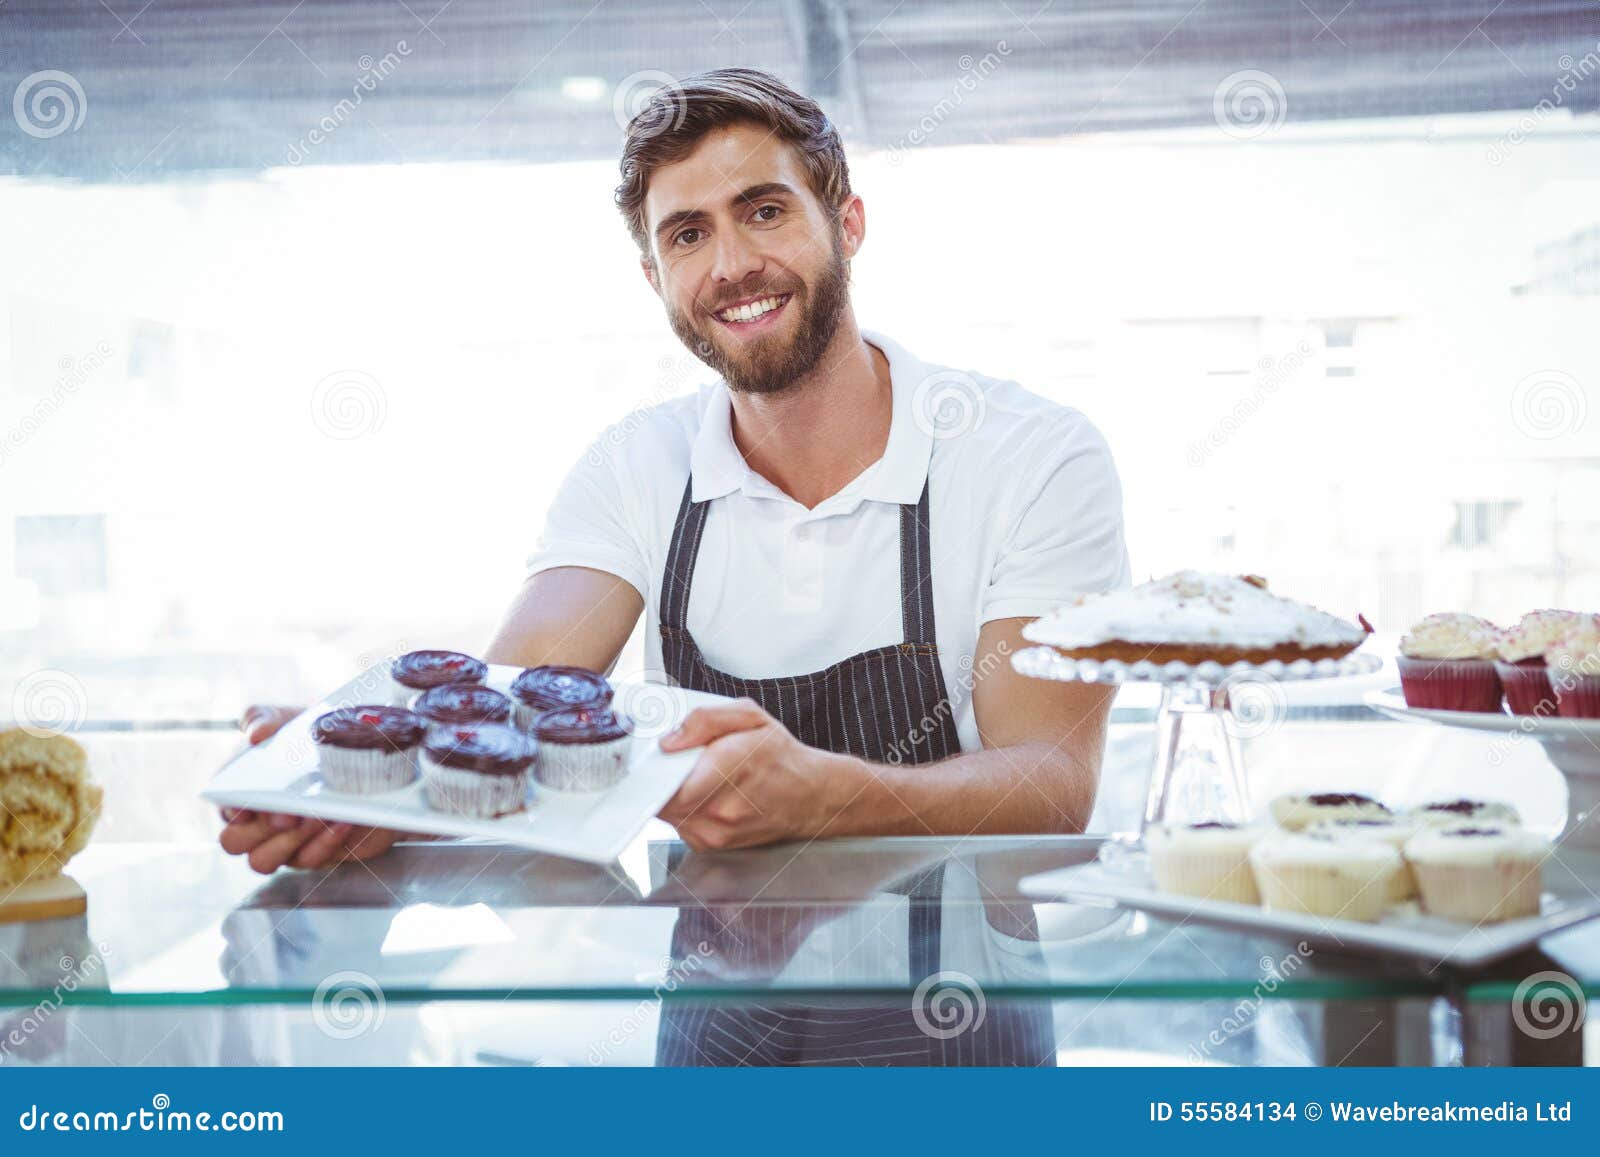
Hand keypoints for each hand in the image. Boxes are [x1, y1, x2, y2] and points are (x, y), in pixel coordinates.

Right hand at [224, 703, 403, 871]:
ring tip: (316, 817)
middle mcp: (254, 824)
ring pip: (263, 861)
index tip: (253, 799)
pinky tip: (342, 820)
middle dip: (258, 830)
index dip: (233, 807)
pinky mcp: (315, 852)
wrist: (355, 750)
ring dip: (288, 842)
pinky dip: (323, 843)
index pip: (224, 807)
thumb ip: (260, 717)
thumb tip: (254, 734)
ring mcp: (282, 843)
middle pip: (233, 843)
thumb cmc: (304, 737)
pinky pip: (310, 860)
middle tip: (287, 814)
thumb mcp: (283, 719)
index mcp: (239, 791)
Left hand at [657, 698, 857, 851]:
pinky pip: (679, 823)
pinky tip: (702, 794)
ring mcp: (715, 833)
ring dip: (670, 794)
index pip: (665, 781)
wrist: (812, 797)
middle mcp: (720, 811)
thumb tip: (669, 740)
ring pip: (667, 812)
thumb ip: (706, 719)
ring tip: (693, 777)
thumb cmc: (782, 757)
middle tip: (673, 762)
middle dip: (659, 778)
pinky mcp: (711, 845)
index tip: (651, 757)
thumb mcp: (751, 717)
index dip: (651, 768)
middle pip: (660, 796)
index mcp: (728, 771)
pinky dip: (681, 808)